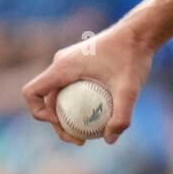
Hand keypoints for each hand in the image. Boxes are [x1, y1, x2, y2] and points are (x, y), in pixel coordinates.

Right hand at [21, 20, 154, 144]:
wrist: (141, 33)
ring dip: (67, 115)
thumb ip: (121, 115)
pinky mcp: (80, 64)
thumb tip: (110, 140)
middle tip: (79, 141)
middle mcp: (61, 63)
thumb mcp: (130, 88)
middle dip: (57, 123)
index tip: (62, 124)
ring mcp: (70, 63)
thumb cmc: (133, 56)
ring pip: (59, 95)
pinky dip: (79, 104)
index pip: (31, 92)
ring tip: (91, 134)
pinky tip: (102, 117)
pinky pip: (71, 88)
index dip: (38, 113)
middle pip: (46, 99)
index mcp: (62, 67)